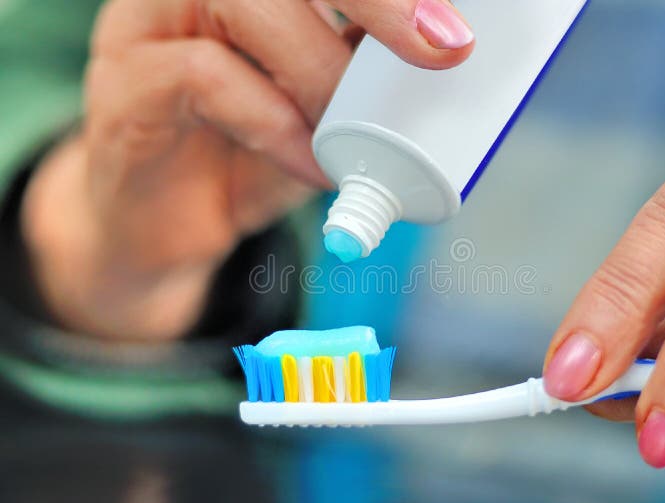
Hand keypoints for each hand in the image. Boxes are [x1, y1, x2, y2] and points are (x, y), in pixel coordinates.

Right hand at [22, 0, 473, 339]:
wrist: (161, 229)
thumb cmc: (244, 161)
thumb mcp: (319, 119)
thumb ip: (361, 86)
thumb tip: (441, 64)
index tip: (451, 22)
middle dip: (375, 2)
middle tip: (443, 45)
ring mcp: (150, 28)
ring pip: (242, 0)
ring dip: (320, 66)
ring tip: (355, 130)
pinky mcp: (125, 88)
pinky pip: (202, 76)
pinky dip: (274, 122)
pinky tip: (310, 162)